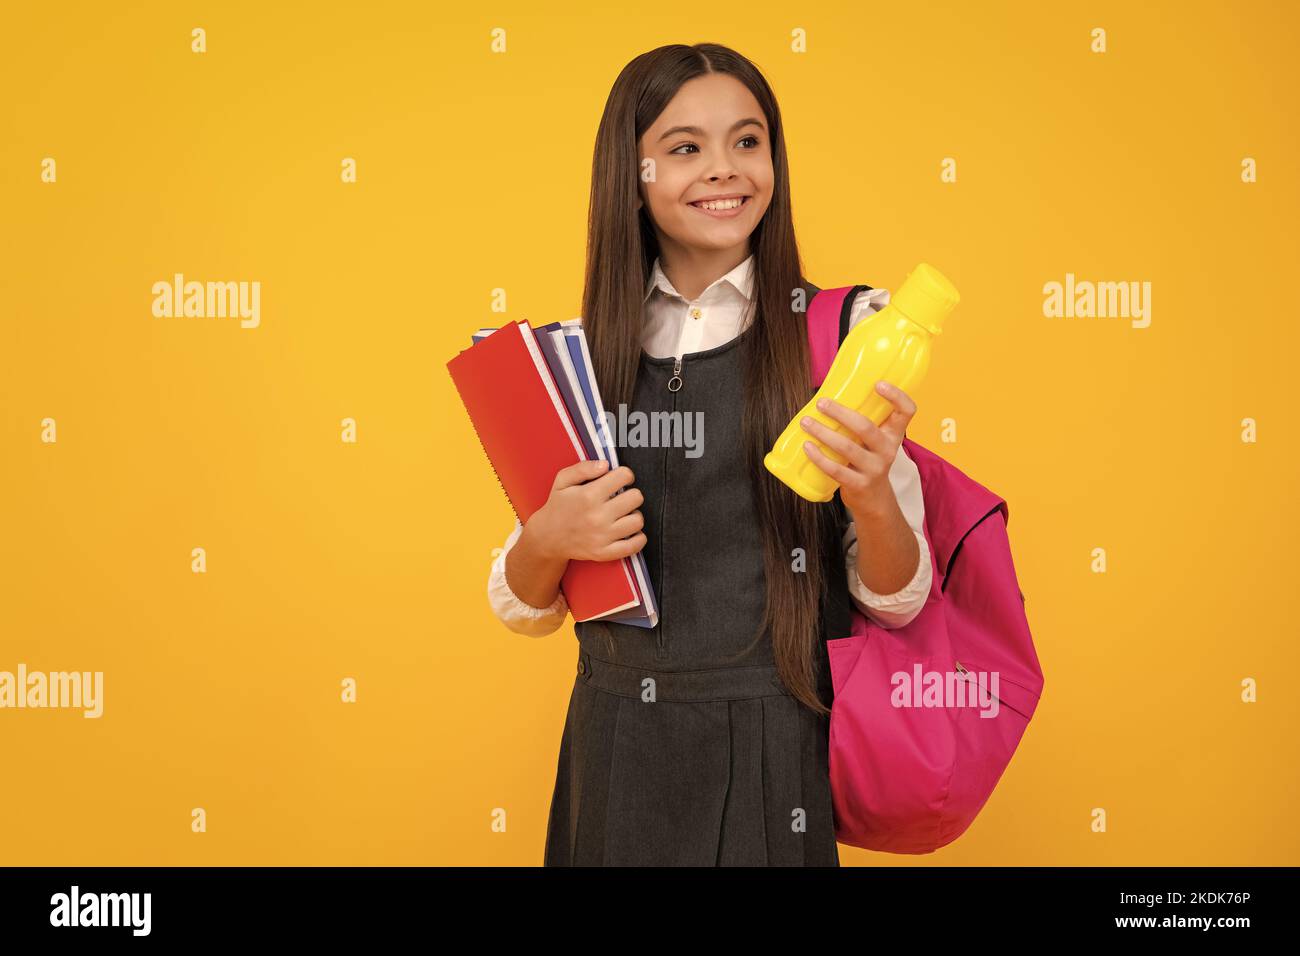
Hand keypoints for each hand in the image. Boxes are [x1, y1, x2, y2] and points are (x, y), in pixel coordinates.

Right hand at [528, 460, 646, 562]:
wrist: (547, 537)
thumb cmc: (558, 506)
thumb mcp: (562, 480)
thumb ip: (583, 468)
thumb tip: (605, 465)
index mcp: (588, 495)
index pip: (624, 476)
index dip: (624, 474)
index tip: (619, 480)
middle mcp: (597, 516)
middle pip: (636, 497)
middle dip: (630, 494)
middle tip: (621, 497)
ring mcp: (602, 537)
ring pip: (638, 520)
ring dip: (633, 515)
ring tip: (623, 514)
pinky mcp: (604, 553)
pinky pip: (634, 545)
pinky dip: (638, 538)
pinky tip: (629, 531)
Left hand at [798, 380, 916, 517]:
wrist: (874, 499)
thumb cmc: (868, 460)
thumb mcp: (874, 441)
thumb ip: (862, 422)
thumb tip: (829, 396)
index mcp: (894, 434)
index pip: (907, 411)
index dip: (896, 396)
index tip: (878, 384)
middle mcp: (887, 450)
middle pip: (866, 427)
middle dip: (841, 413)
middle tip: (821, 403)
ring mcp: (875, 468)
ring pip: (847, 448)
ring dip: (824, 433)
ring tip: (806, 422)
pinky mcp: (859, 484)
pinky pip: (836, 470)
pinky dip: (819, 458)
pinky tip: (807, 447)